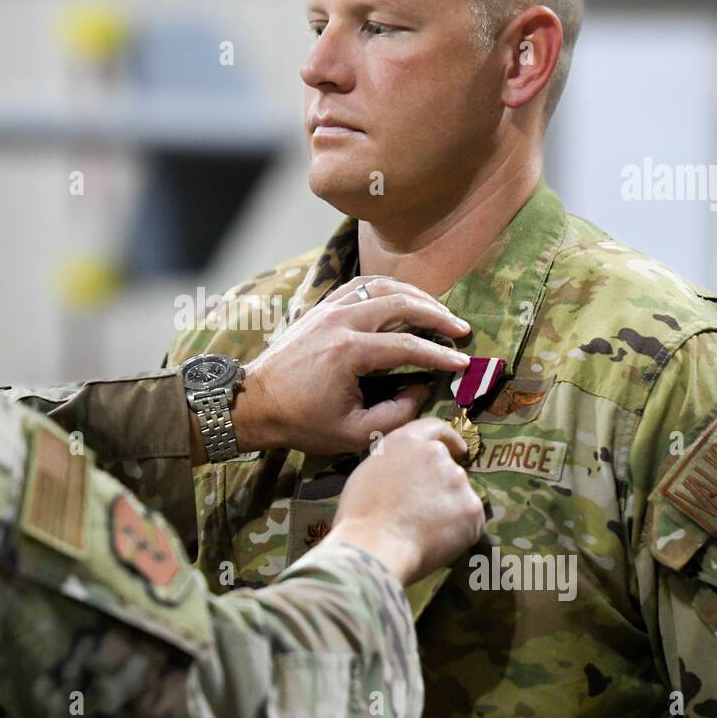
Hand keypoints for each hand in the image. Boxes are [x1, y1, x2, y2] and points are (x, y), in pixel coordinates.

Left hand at [233, 275, 471, 454]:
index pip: (407, 346)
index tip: (462, 362)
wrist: (254, 403)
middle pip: (400, 303)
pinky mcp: (321, 307)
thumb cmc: (300, 421)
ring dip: (415, 295)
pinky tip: (405, 300)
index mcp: (348, 352)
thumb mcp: (352, 432)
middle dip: (436, 315)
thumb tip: (422, 388)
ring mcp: (328, 309)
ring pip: (381, 286)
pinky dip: (388, 289)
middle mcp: (340, 322)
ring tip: (440, 311)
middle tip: (460, 329)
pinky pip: (362, 286)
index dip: (439, 354)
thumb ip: (395, 413)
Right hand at [325, 418, 486, 584]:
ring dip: (448, 508)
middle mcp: (437, 454)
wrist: (374, 545)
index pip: (436, 428)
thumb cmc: (360, 513)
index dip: (450, 439)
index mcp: (409, 441)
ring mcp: (458, 481)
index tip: (459, 450)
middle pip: (448, 466)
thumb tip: (408, 477)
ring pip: (459, 495)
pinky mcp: (472, 509)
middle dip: (440, 485)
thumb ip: (396, 463)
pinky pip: (469, 520)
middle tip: (423, 510)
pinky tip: (436, 541)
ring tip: (425, 530)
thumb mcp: (370, 471)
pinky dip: (458, 530)